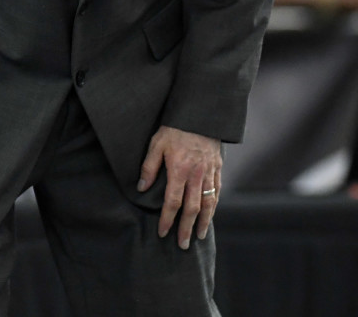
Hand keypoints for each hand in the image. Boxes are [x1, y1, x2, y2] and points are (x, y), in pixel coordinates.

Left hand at [137, 125, 221, 249]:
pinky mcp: (217, 167)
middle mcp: (196, 175)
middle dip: (186, 228)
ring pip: (208, 203)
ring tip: (198, 236)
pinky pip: (216, 191)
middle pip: (191, 208)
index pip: (173, 202)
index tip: (162, 232)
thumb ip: (149, 167)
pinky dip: (214, 206)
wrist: (200, 113)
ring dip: (203, 222)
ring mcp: (209, 172)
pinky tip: (210, 214)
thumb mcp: (156, 144)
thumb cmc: (175, 128)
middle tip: (182, 245)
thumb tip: (140, 188)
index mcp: (179, 170)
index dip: (167, 219)